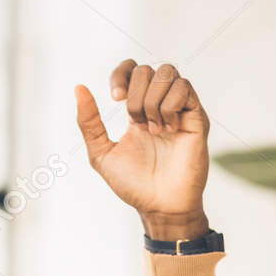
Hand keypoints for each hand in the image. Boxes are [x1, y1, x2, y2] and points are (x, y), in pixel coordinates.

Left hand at [74, 61, 210, 239]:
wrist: (159, 205)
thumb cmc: (133, 184)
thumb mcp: (101, 152)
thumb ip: (89, 122)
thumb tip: (78, 88)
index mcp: (137, 110)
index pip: (131, 69)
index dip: (120, 74)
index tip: (115, 98)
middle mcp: (159, 105)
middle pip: (146, 69)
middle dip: (135, 94)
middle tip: (136, 124)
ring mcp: (179, 109)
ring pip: (167, 73)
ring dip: (153, 99)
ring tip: (153, 129)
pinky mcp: (197, 117)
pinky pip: (184, 88)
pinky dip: (170, 105)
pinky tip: (168, 130)